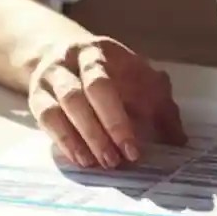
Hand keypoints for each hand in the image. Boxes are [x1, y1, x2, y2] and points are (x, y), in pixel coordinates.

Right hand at [28, 37, 187, 169]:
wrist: (67, 54)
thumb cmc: (115, 73)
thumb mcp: (142, 80)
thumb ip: (162, 107)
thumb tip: (180, 140)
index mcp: (99, 52)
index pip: (102, 83)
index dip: (116, 119)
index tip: (132, 150)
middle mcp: (68, 61)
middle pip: (76, 96)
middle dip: (97, 131)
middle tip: (114, 161)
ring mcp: (48, 78)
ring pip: (57, 109)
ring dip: (78, 139)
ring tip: (97, 163)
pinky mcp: (36, 97)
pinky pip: (45, 120)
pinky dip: (63, 142)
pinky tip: (80, 158)